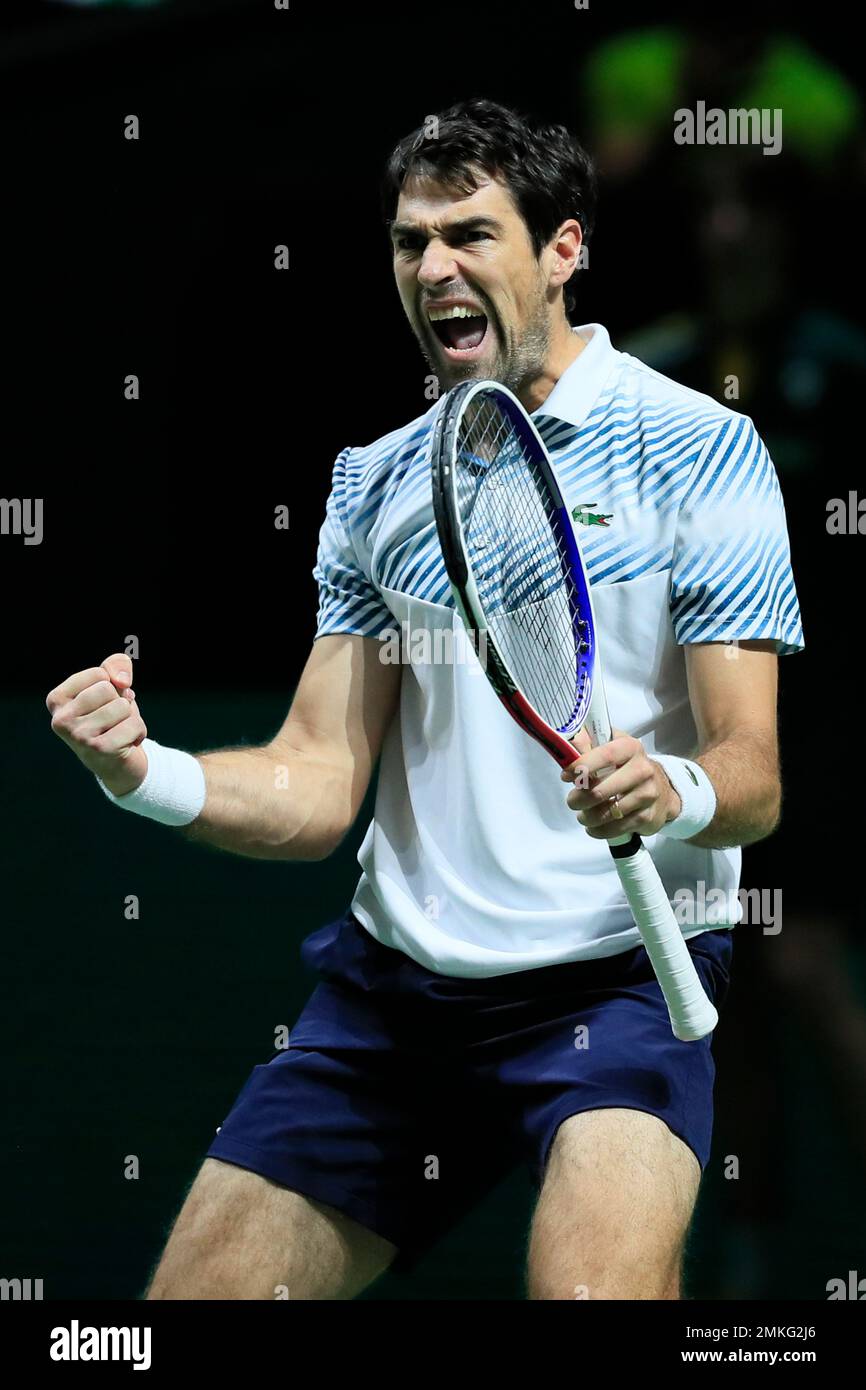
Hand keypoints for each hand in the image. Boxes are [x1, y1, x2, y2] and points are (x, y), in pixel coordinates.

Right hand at [46, 654, 148, 796]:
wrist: (116, 763)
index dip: (112, 686)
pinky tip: (126, 743)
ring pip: (123, 706)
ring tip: (118, 731)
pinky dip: (139, 732)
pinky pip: (134, 725)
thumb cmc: (111, 719)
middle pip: (108, 689)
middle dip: (120, 702)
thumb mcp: (111, 685)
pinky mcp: (99, 749)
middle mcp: (61, 719)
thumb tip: (122, 681)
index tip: (104, 704)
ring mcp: (78, 736)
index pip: (99, 673)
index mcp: (56, 700)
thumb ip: (116, 665)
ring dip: (130, 717)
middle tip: (112, 720)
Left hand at [560, 727, 681, 839]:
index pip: (605, 755)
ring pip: (606, 813)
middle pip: (600, 791)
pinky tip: (593, 827)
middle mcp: (643, 769)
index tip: (565, 776)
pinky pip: (616, 828)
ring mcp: (648, 794)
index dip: (581, 766)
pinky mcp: (648, 816)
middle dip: (578, 799)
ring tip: (583, 815)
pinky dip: (599, 830)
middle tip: (572, 801)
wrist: (661, 789)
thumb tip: (565, 749)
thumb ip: (586, 744)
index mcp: (631, 747)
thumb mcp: (610, 747)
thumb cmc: (626, 766)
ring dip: (587, 817)